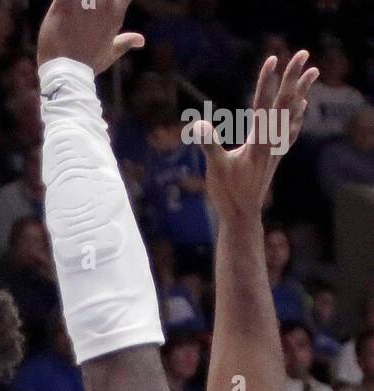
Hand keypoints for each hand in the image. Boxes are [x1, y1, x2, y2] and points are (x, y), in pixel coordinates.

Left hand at [37, 0, 143, 74]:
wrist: (66, 75)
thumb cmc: (88, 66)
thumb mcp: (109, 54)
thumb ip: (125, 42)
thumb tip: (141, 40)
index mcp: (116, 12)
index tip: (108, 5)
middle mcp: (103, 2)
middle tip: (89, 7)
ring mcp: (84, 1)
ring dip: (79, 0)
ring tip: (77, 8)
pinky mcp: (64, 3)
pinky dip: (63, 0)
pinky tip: (63, 5)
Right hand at [192, 51, 318, 219]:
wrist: (243, 217)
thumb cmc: (228, 194)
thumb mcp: (215, 169)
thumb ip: (209, 145)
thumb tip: (198, 125)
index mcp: (258, 141)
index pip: (264, 103)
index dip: (267, 80)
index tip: (273, 58)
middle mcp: (271, 141)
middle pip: (286, 103)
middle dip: (294, 78)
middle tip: (304, 55)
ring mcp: (275, 149)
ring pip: (292, 115)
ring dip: (301, 92)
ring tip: (311, 75)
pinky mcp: (274, 157)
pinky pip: (289, 131)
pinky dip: (296, 117)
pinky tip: (300, 111)